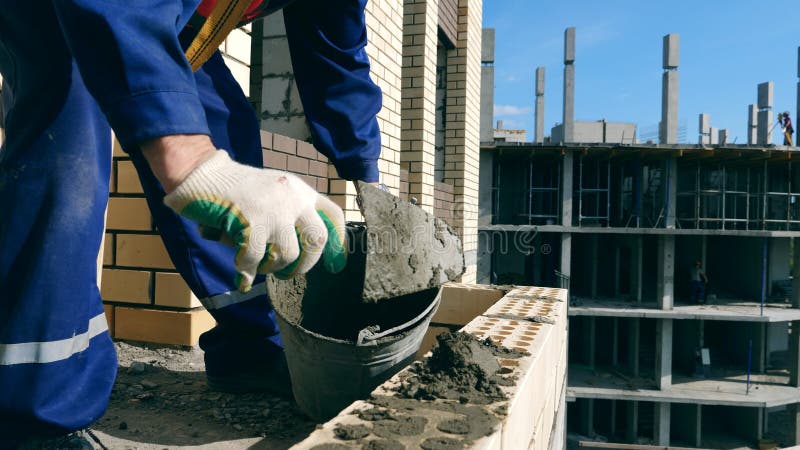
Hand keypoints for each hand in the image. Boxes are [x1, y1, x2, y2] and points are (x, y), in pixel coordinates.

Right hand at [164, 151, 345, 291]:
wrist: (205, 174)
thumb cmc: (237, 188)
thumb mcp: (273, 193)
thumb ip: (289, 217)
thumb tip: (299, 258)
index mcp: (301, 191)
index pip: (333, 215)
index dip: (338, 242)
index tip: (335, 265)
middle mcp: (294, 199)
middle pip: (317, 240)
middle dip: (305, 265)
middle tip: (289, 274)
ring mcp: (274, 210)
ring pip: (288, 254)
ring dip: (273, 267)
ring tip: (260, 266)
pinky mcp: (252, 222)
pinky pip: (255, 258)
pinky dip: (247, 269)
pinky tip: (241, 272)